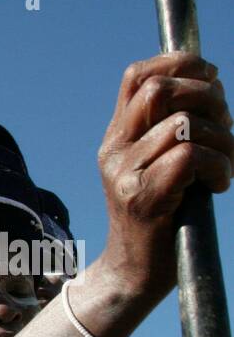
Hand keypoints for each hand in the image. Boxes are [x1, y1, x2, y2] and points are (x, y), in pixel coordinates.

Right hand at [97, 52, 233, 295]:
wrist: (134, 273)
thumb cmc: (161, 217)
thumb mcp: (157, 164)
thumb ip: (170, 128)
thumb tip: (210, 83)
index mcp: (117, 137)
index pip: (139, 75)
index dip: (180, 63)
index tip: (211, 79)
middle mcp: (114, 150)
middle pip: (160, 90)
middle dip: (208, 97)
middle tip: (224, 126)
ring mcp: (123, 174)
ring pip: (183, 124)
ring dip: (222, 139)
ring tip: (225, 165)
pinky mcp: (142, 198)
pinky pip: (189, 156)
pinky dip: (217, 165)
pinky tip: (218, 185)